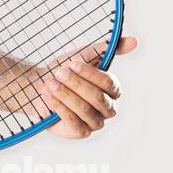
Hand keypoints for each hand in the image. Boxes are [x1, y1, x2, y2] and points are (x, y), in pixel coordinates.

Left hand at [22, 36, 137, 138]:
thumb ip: (107, 49)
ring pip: (85, 110)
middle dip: (76, 84)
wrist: (38, 85)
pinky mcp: (80, 132)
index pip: (109, 83)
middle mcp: (107, 107)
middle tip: (59, 73)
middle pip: (97, 97)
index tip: (72, 62)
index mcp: (112, 89)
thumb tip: (134, 41)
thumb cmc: (64, 71)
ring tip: (50, 84)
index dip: (90, 73)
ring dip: (65, 95)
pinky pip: (74, 123)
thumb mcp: (84, 55)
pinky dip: (60, 108)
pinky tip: (49, 97)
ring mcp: (95, 122)